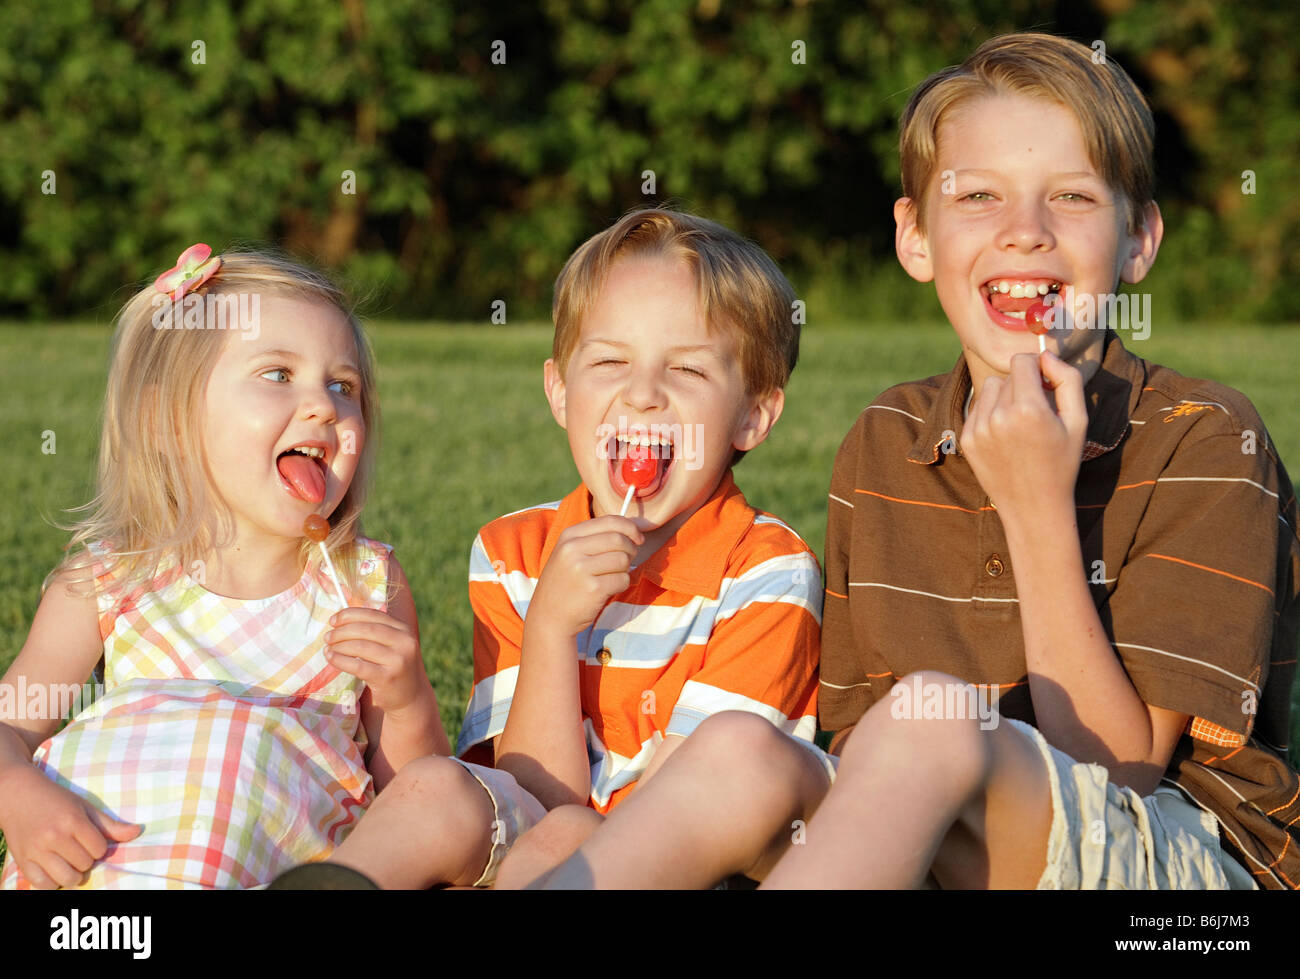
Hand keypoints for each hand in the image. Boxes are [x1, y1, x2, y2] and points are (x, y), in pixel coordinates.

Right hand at [0, 764, 140, 888]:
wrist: (18, 795)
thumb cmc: (56, 800)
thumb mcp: (84, 807)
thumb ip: (109, 824)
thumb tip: (137, 832)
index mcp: (72, 821)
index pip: (99, 849)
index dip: (99, 847)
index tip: (90, 841)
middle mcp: (54, 836)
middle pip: (84, 864)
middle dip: (86, 859)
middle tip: (78, 850)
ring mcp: (36, 850)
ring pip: (66, 878)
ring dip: (72, 874)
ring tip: (69, 863)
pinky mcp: (22, 860)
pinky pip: (42, 885)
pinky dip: (51, 882)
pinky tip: (54, 871)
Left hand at [324, 607, 431, 714]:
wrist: (410, 697)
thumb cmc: (393, 667)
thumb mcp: (392, 645)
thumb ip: (375, 631)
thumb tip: (341, 619)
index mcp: (404, 629)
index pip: (373, 615)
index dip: (350, 615)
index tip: (333, 621)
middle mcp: (404, 642)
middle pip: (365, 629)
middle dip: (342, 631)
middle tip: (328, 637)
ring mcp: (397, 660)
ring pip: (360, 646)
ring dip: (339, 646)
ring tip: (328, 649)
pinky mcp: (387, 677)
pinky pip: (357, 665)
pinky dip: (340, 660)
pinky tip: (331, 658)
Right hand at [528, 515, 643, 638]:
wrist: (549, 616)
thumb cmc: (566, 583)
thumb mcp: (570, 553)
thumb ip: (596, 538)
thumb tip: (634, 528)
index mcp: (569, 536)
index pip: (609, 521)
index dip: (630, 528)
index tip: (637, 538)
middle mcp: (573, 549)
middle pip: (619, 539)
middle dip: (631, 549)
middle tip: (628, 560)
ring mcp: (582, 568)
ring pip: (623, 559)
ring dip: (624, 570)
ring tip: (611, 577)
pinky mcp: (593, 588)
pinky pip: (623, 579)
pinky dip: (622, 585)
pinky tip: (608, 590)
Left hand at [961, 351, 1087, 522]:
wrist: (1034, 506)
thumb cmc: (1062, 462)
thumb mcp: (1078, 420)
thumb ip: (1067, 380)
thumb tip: (1046, 354)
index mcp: (1029, 410)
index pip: (1022, 361)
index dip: (1035, 366)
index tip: (1044, 381)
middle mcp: (999, 417)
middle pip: (1007, 375)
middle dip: (1023, 385)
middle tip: (1037, 410)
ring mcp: (978, 429)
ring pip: (989, 389)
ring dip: (1005, 396)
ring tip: (1020, 422)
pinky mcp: (966, 440)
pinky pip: (978, 409)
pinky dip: (991, 413)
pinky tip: (1006, 435)